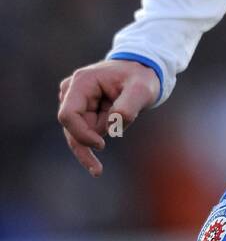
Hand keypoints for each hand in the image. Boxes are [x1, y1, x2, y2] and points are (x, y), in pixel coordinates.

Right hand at [57, 60, 159, 176]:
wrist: (141, 70)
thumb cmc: (141, 77)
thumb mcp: (142, 90)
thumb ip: (127, 107)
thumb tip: (111, 126)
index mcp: (82, 82)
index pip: (68, 116)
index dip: (81, 135)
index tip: (102, 146)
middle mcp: (71, 90)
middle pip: (72, 128)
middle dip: (92, 140)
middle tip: (98, 170)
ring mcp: (73, 99)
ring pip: (77, 132)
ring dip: (99, 135)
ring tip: (124, 120)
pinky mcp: (78, 108)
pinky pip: (82, 131)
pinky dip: (94, 140)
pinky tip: (97, 164)